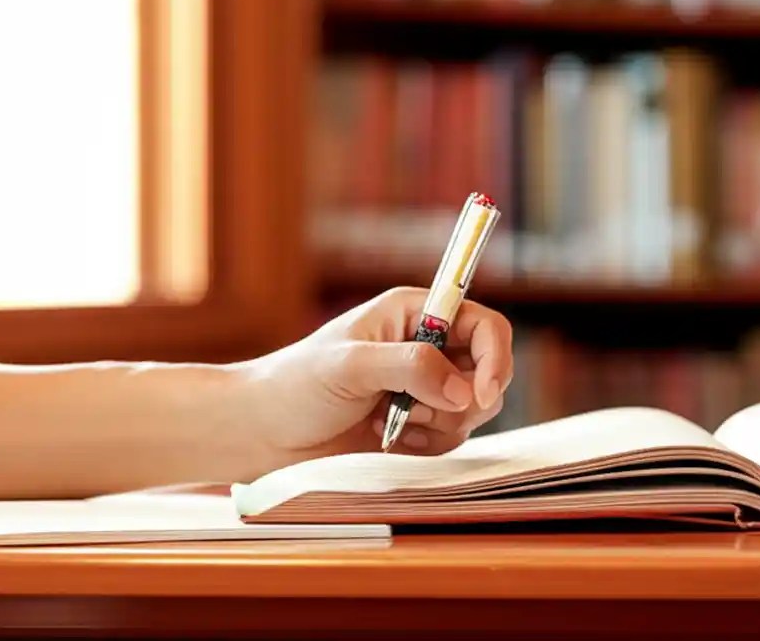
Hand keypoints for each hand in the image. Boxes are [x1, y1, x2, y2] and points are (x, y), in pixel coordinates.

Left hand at [233, 287, 513, 467]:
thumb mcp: (350, 365)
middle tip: (423, 413)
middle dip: (466, 399)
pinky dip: (427, 445)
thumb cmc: (295, 385)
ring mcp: (426, 388)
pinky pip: (453, 439)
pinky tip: (387, 440)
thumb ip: (410, 367)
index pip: (483, 324)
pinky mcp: (420, 425)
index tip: (481, 393)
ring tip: (391, 423)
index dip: (494, 357)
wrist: (265, 433)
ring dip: (441, 424)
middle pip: (489, 370)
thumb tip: (463, 390)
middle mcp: (427, 346)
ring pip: (475, 409)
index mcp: (415, 314)